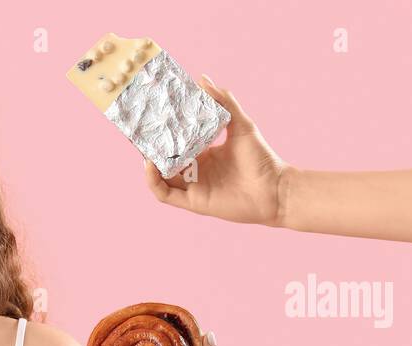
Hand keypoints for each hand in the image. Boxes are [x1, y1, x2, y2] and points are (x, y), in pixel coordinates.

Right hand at [144, 75, 290, 226]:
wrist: (274, 189)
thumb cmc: (261, 158)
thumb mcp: (241, 124)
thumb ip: (224, 102)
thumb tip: (203, 79)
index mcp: (202, 153)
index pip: (175, 142)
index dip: (162, 132)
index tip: (150, 115)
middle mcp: (194, 170)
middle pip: (164, 158)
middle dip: (149, 146)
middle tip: (137, 129)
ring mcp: (192, 186)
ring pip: (160, 176)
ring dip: (148, 163)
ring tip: (141, 147)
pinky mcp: (192, 202)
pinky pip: (165, 194)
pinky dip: (153, 182)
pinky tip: (150, 166)